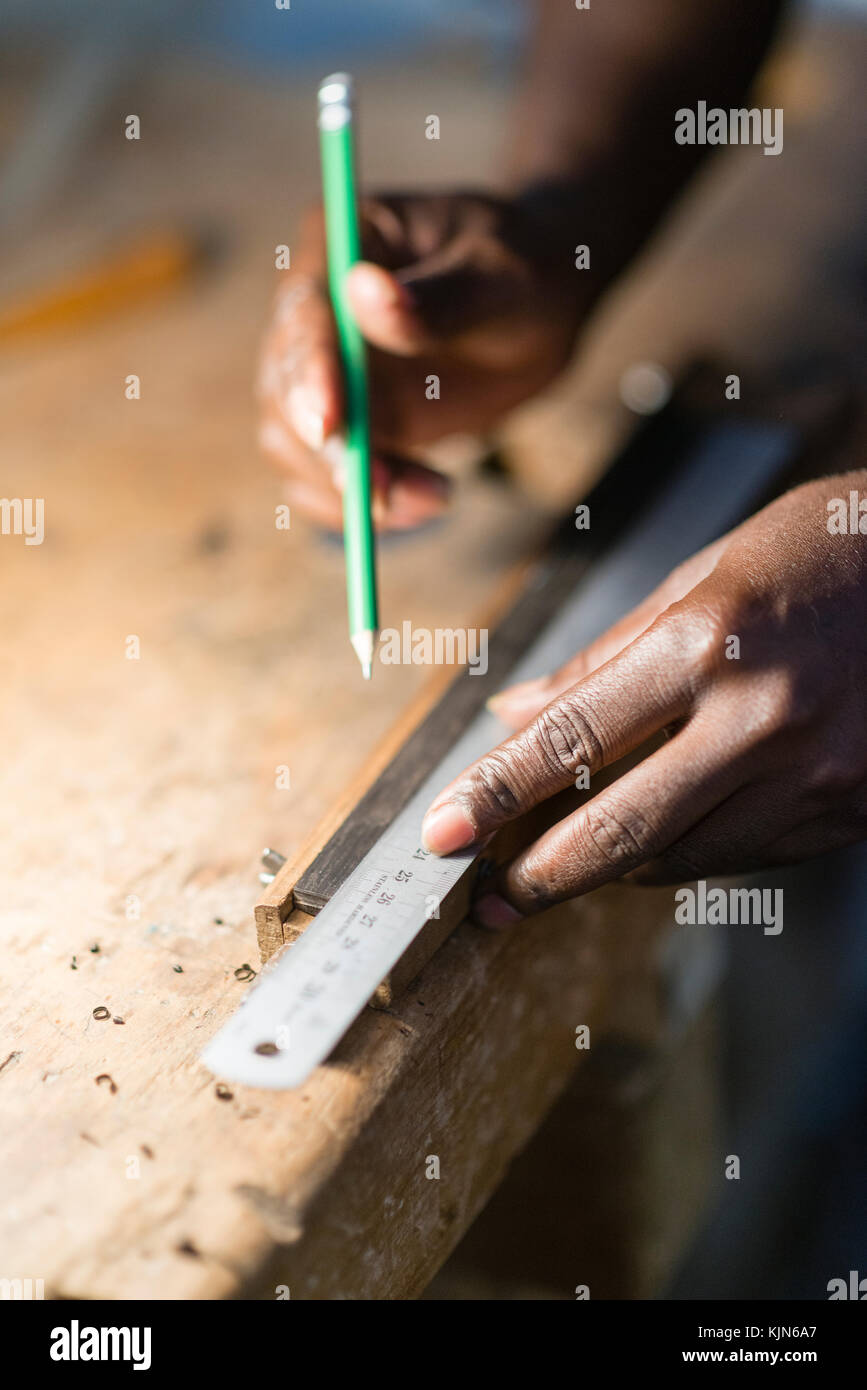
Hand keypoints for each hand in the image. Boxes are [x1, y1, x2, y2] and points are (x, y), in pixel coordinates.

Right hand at [257, 191, 583, 530]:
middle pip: (283, 390)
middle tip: (382, 493)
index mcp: (340, 248)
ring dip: (347, 486)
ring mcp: (325, 371)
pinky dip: (357, 506)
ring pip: (293, 444)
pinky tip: (421, 504)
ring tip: (434, 496)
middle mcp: (316, 311)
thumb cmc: (525, 271)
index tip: (328, 425)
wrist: (543, 309)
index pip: (304, 316)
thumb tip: (366, 294)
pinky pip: (322, 479)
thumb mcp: (500, 279)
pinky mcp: (347, 422)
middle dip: (327, 450)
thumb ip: (440, 298)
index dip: (309, 374)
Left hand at [421, 474, 866, 924]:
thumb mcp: (704, 575)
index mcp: (709, 642)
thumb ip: (606, 658)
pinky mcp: (849, 812)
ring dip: (613, 868)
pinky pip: (744, 856)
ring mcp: (815, 776)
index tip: (442, 832)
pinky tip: (660, 836)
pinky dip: (687, 853)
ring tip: (567, 863)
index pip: (572, 737)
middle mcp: (761, 719)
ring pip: (682, 858)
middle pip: (621, 826)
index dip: (496, 793)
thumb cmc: (824, 552)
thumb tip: (517, 713)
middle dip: (541, 875)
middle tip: (487, 901)